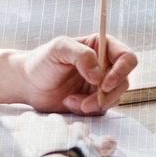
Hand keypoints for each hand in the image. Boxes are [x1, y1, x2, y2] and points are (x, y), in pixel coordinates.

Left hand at [0, 35, 136, 114]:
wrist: (28, 84)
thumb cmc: (42, 61)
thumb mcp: (59, 49)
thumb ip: (81, 55)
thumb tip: (98, 75)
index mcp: (102, 47)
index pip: (127, 57)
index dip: (122, 71)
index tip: (105, 84)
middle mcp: (106, 65)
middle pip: (124, 80)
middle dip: (108, 94)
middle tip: (87, 101)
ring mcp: (101, 84)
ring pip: (115, 97)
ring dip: (95, 104)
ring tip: (72, 101)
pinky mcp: (94, 100)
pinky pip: (102, 109)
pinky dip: (88, 110)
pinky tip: (70, 103)